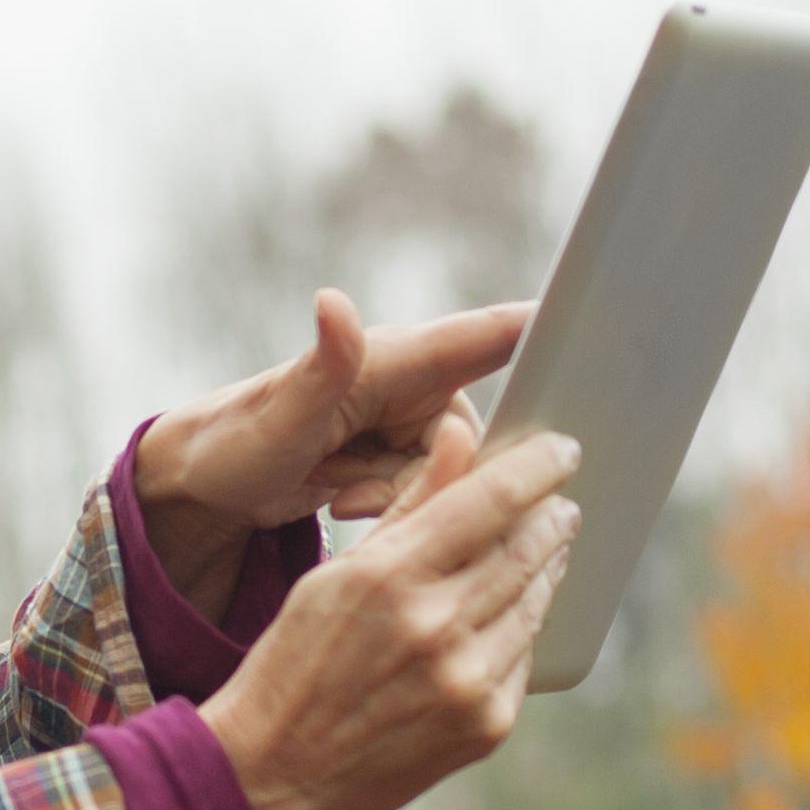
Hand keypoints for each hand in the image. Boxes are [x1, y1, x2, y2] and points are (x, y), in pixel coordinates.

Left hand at [133, 288, 531, 616]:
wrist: (206, 484)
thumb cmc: (237, 439)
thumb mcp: (282, 412)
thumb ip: (322, 363)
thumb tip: (333, 302)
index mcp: (392, 358)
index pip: (486, 337)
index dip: (543, 329)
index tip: (602, 320)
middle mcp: (409, 383)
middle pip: (476, 435)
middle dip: (432, 475)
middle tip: (355, 491)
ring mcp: (405, 421)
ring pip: (455, 473)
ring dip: (405, 496)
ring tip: (338, 498)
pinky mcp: (399, 458)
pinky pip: (432, 491)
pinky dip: (396, 508)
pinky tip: (344, 505)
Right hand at [196, 414, 580, 809]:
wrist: (276, 771)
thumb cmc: (297, 659)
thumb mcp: (336, 571)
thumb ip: (409, 503)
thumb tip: (462, 435)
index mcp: (389, 577)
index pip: (489, 500)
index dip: (536, 467)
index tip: (563, 449)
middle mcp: (436, 628)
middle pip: (526, 548)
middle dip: (553, 516)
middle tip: (561, 502)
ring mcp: (467, 682)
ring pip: (535, 601)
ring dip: (548, 567)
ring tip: (546, 547)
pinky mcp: (486, 725)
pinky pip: (523, 654)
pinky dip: (524, 624)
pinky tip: (514, 610)